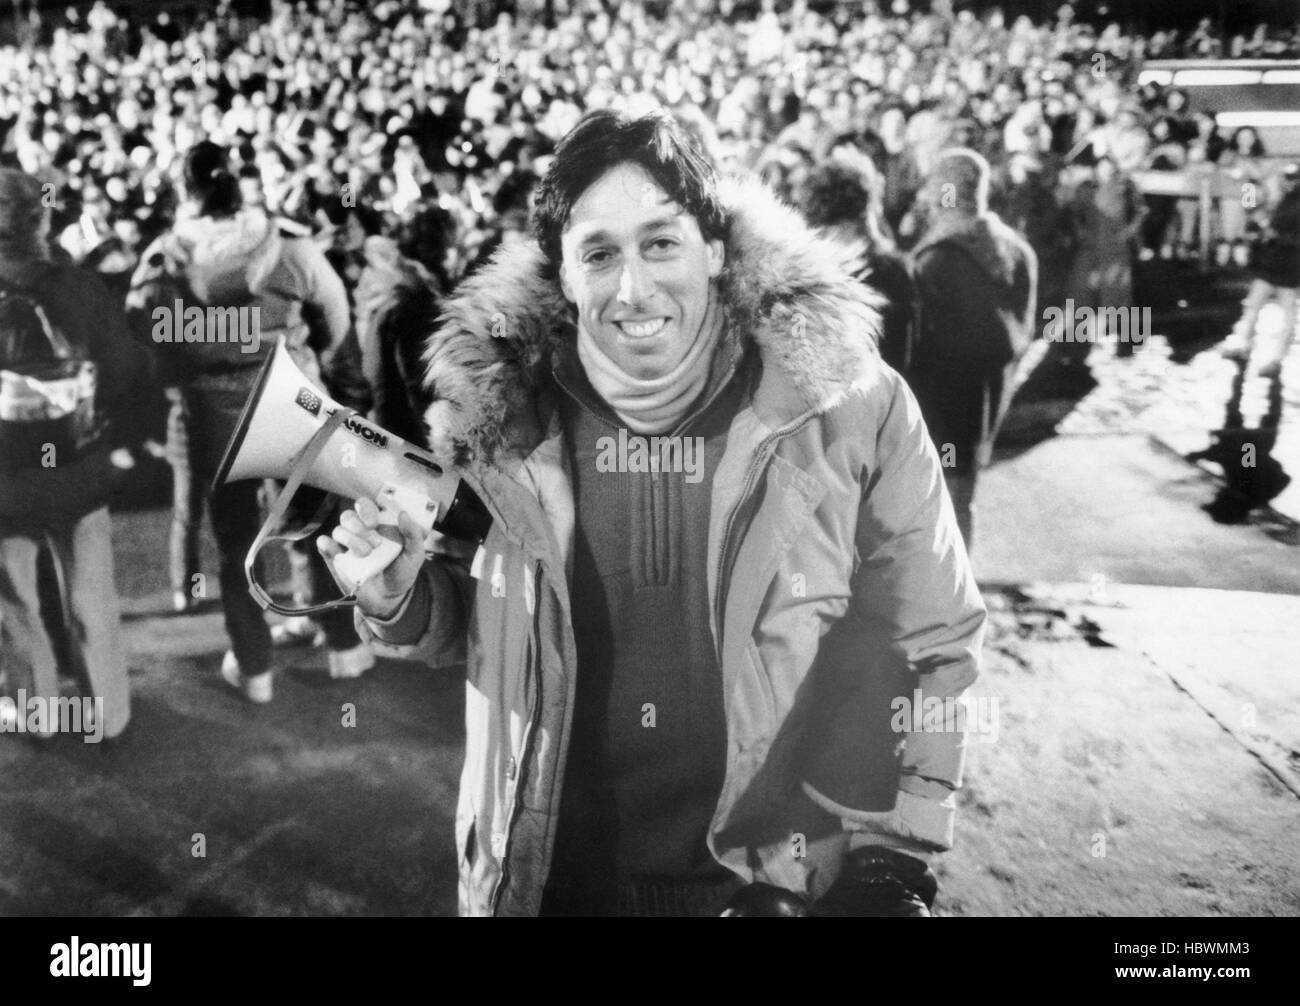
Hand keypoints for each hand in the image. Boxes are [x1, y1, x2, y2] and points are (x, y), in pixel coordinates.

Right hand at [316, 496, 429, 618]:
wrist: (388, 599)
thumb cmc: (401, 572)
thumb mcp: (414, 555)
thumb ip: (413, 534)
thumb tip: (403, 514)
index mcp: (377, 524)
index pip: (365, 505)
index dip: (366, 509)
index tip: (374, 522)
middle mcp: (359, 531)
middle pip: (348, 516)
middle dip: (359, 527)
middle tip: (376, 544)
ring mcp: (346, 544)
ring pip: (338, 530)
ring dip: (351, 539)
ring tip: (366, 554)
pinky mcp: (335, 558)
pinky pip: (324, 544)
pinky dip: (328, 544)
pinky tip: (339, 553)